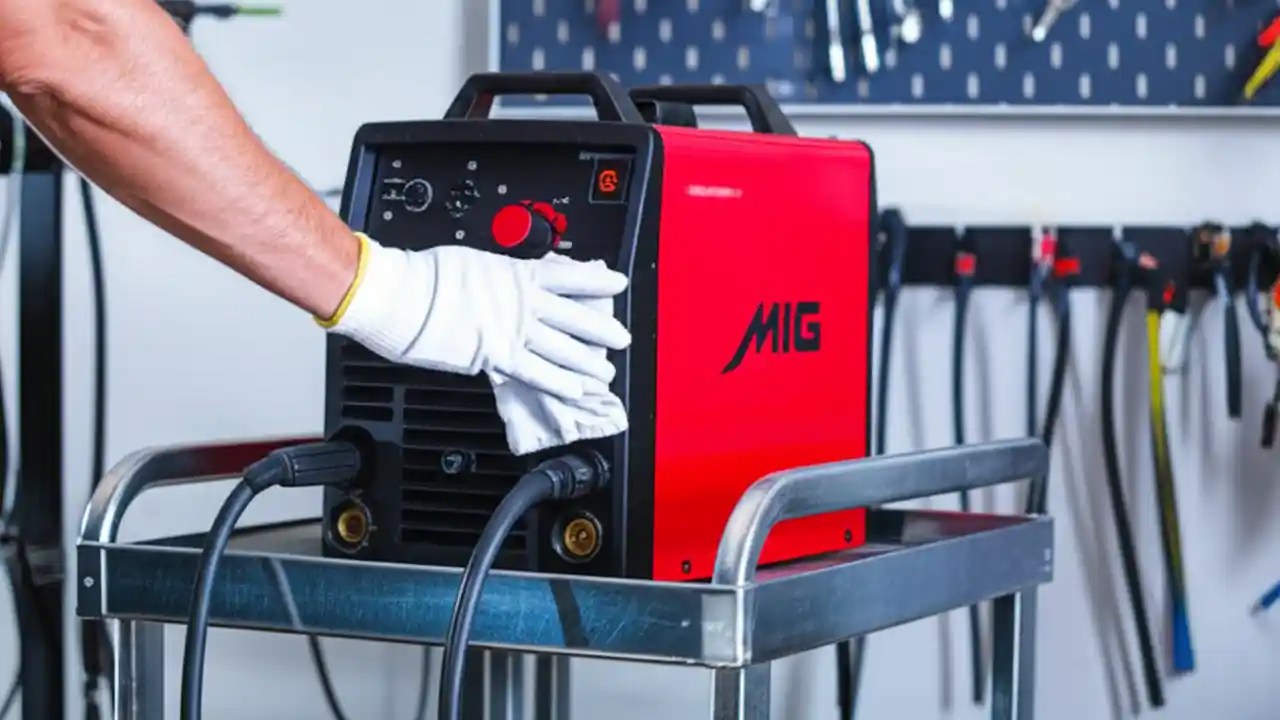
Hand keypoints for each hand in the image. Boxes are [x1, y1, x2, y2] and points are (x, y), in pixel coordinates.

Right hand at [327, 234, 630, 399]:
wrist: (399, 295)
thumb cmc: (426, 276)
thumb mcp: (474, 262)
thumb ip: (500, 277)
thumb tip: (512, 283)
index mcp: (516, 273)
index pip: (568, 275)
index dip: (596, 279)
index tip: (617, 281)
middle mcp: (521, 301)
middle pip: (573, 315)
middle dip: (601, 329)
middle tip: (621, 337)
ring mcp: (511, 329)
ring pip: (561, 347)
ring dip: (587, 362)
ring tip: (605, 372)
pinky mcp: (495, 354)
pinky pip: (535, 372)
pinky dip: (558, 382)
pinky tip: (575, 390)